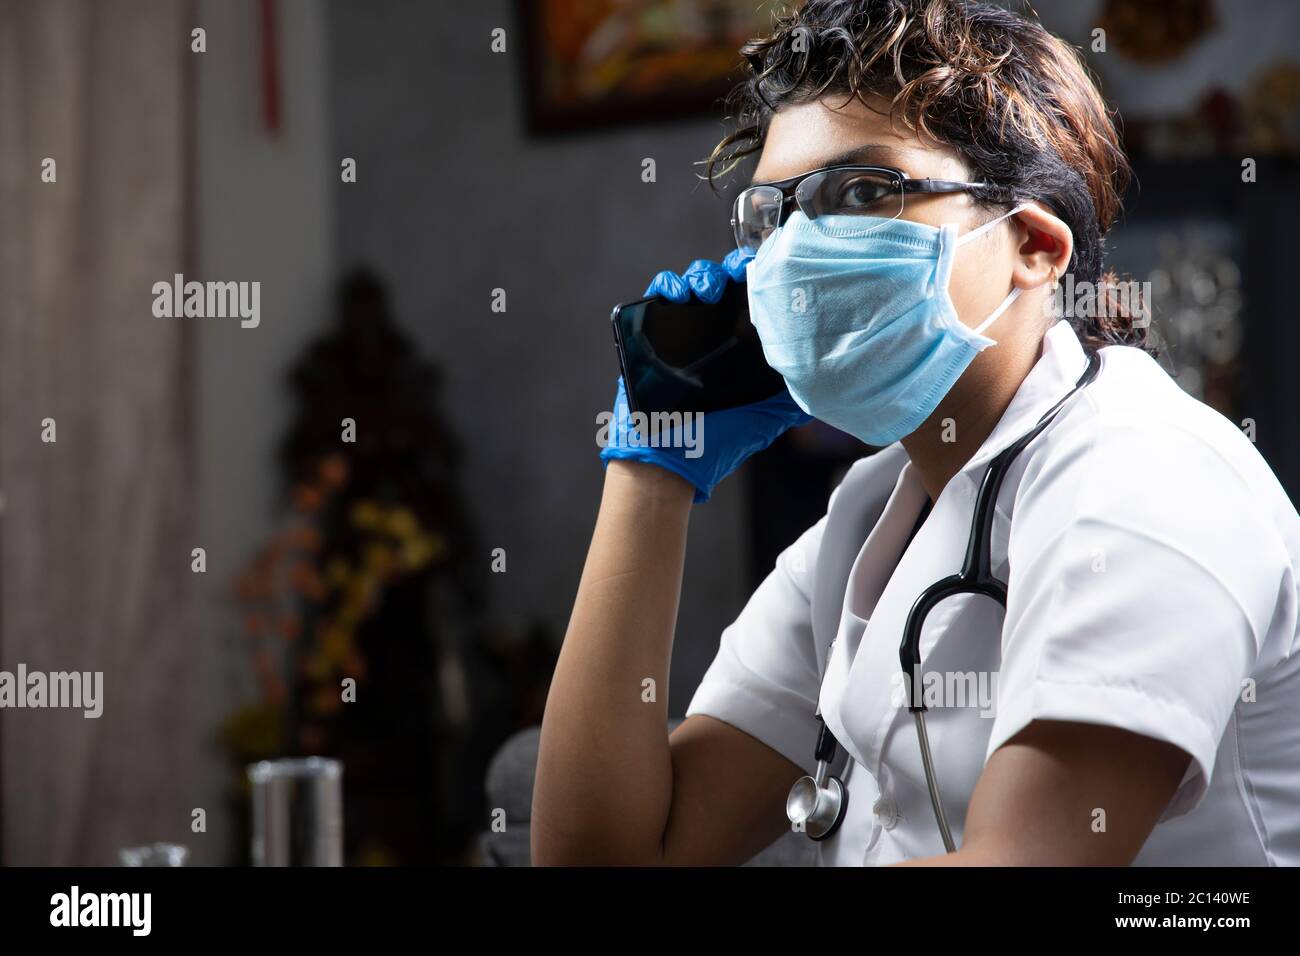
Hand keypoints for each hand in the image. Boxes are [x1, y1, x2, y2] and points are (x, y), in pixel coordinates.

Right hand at [599, 250, 811, 502]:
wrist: (669, 461)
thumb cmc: (713, 444)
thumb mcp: (761, 421)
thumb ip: (788, 403)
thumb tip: (825, 385)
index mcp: (737, 351)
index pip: (750, 303)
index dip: (758, 281)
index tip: (768, 273)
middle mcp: (710, 338)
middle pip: (722, 285)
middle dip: (730, 271)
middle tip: (738, 276)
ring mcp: (680, 335)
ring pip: (691, 285)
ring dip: (701, 276)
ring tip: (708, 291)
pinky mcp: (650, 337)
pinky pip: (655, 300)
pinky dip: (665, 286)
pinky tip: (675, 293)